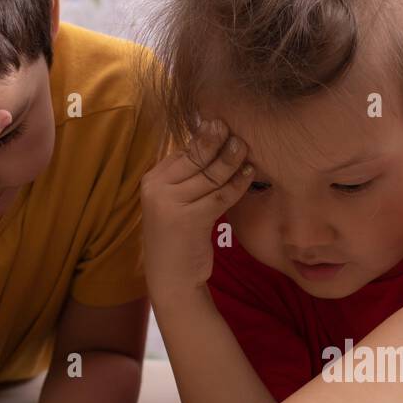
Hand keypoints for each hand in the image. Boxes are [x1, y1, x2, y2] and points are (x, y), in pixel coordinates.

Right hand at [141, 118, 253, 296]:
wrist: (172, 279)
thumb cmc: (179, 239)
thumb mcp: (176, 203)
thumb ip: (187, 178)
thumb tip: (213, 143)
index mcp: (152, 180)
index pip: (183, 151)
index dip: (205, 137)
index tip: (223, 123)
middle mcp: (157, 189)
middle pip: (196, 158)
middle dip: (219, 141)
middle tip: (238, 130)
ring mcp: (170, 204)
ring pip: (210, 175)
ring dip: (232, 160)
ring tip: (247, 148)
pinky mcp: (188, 221)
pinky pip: (220, 195)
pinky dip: (237, 184)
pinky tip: (249, 174)